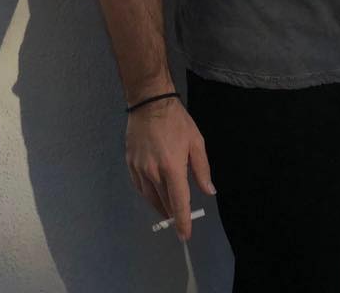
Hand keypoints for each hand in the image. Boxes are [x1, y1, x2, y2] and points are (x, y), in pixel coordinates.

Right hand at [126, 96, 215, 241]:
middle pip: (164, 202)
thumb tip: (209, 191)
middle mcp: (153, 173)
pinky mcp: (130, 164)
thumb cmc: (176, 121)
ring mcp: (139, 169)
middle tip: (180, 221)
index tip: (185, 235)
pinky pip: (139, 187)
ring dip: (160, 206)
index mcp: (172, 167)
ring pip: (150, 197)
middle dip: (173, 214)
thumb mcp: (196, 142)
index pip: (178, 202)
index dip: (182, 221)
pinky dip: (148, 195)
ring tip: (168, 211)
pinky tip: (154, 194)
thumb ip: (202, 169)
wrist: (149, 102)